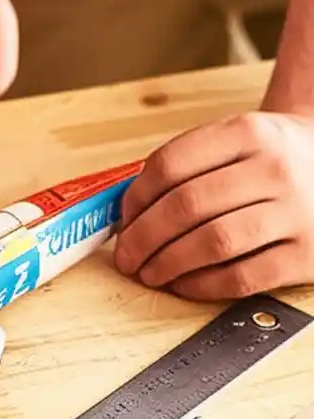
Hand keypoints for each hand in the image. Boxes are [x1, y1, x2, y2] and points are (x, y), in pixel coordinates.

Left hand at [114, 112, 313, 299]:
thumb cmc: (272, 161)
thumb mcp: (237, 141)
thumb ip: (186, 166)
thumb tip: (129, 217)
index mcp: (248, 133)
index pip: (170, 165)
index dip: (135, 199)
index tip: (122, 221)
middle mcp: (275, 169)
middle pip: (186, 206)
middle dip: (142, 238)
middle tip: (126, 257)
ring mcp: (296, 211)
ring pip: (212, 243)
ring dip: (167, 264)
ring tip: (150, 273)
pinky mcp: (308, 254)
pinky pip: (243, 277)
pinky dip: (203, 286)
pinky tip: (183, 284)